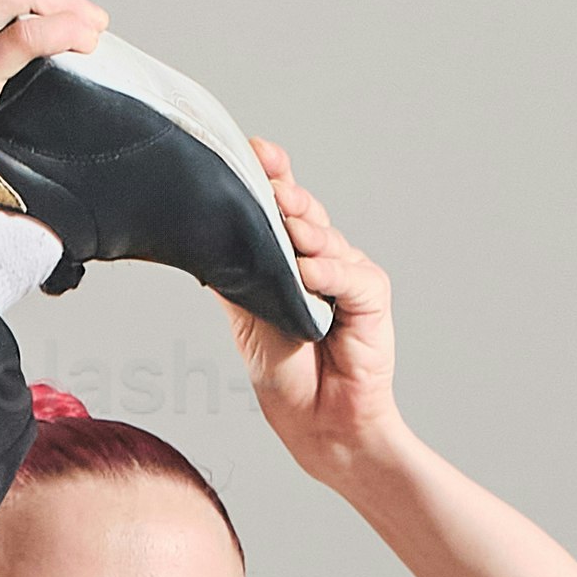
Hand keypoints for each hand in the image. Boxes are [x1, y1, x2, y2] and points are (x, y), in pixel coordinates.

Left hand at [224, 144, 402, 473]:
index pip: (283, 207)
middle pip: (306, 212)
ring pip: (326, 239)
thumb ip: (236, 275)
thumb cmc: (287, 377)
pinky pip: (349, 276)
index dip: (272, 175)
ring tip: (285, 224)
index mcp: (294, 259)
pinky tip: (308, 272)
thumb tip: (204, 234)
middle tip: (266, 174)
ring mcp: (350, 276)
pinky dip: (327, 272)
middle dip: (285, 192)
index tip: (253, 149)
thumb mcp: (248, 317)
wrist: (318, 427)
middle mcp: (324, 260)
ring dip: (304, 230)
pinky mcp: (372, 299)